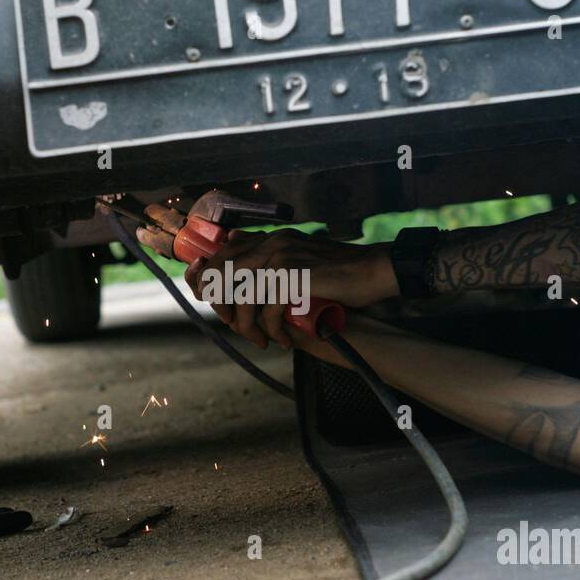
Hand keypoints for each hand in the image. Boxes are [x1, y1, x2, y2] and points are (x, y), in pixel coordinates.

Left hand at [180, 228, 396, 348]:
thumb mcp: (300, 258)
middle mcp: (271, 245)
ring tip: (261, 340)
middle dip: (222, 306)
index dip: (206, 278)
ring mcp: (281, 259)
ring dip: (248, 326)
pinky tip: (282, 340)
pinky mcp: (293, 277)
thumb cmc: (340, 272)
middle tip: (235, 326)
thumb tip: (237, 254)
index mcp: (270, 239)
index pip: (222, 253)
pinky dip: (272, 331)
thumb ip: (271, 257)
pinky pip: (268, 311)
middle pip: (221, 275)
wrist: (373, 270)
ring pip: (243, 298)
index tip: (209, 299)